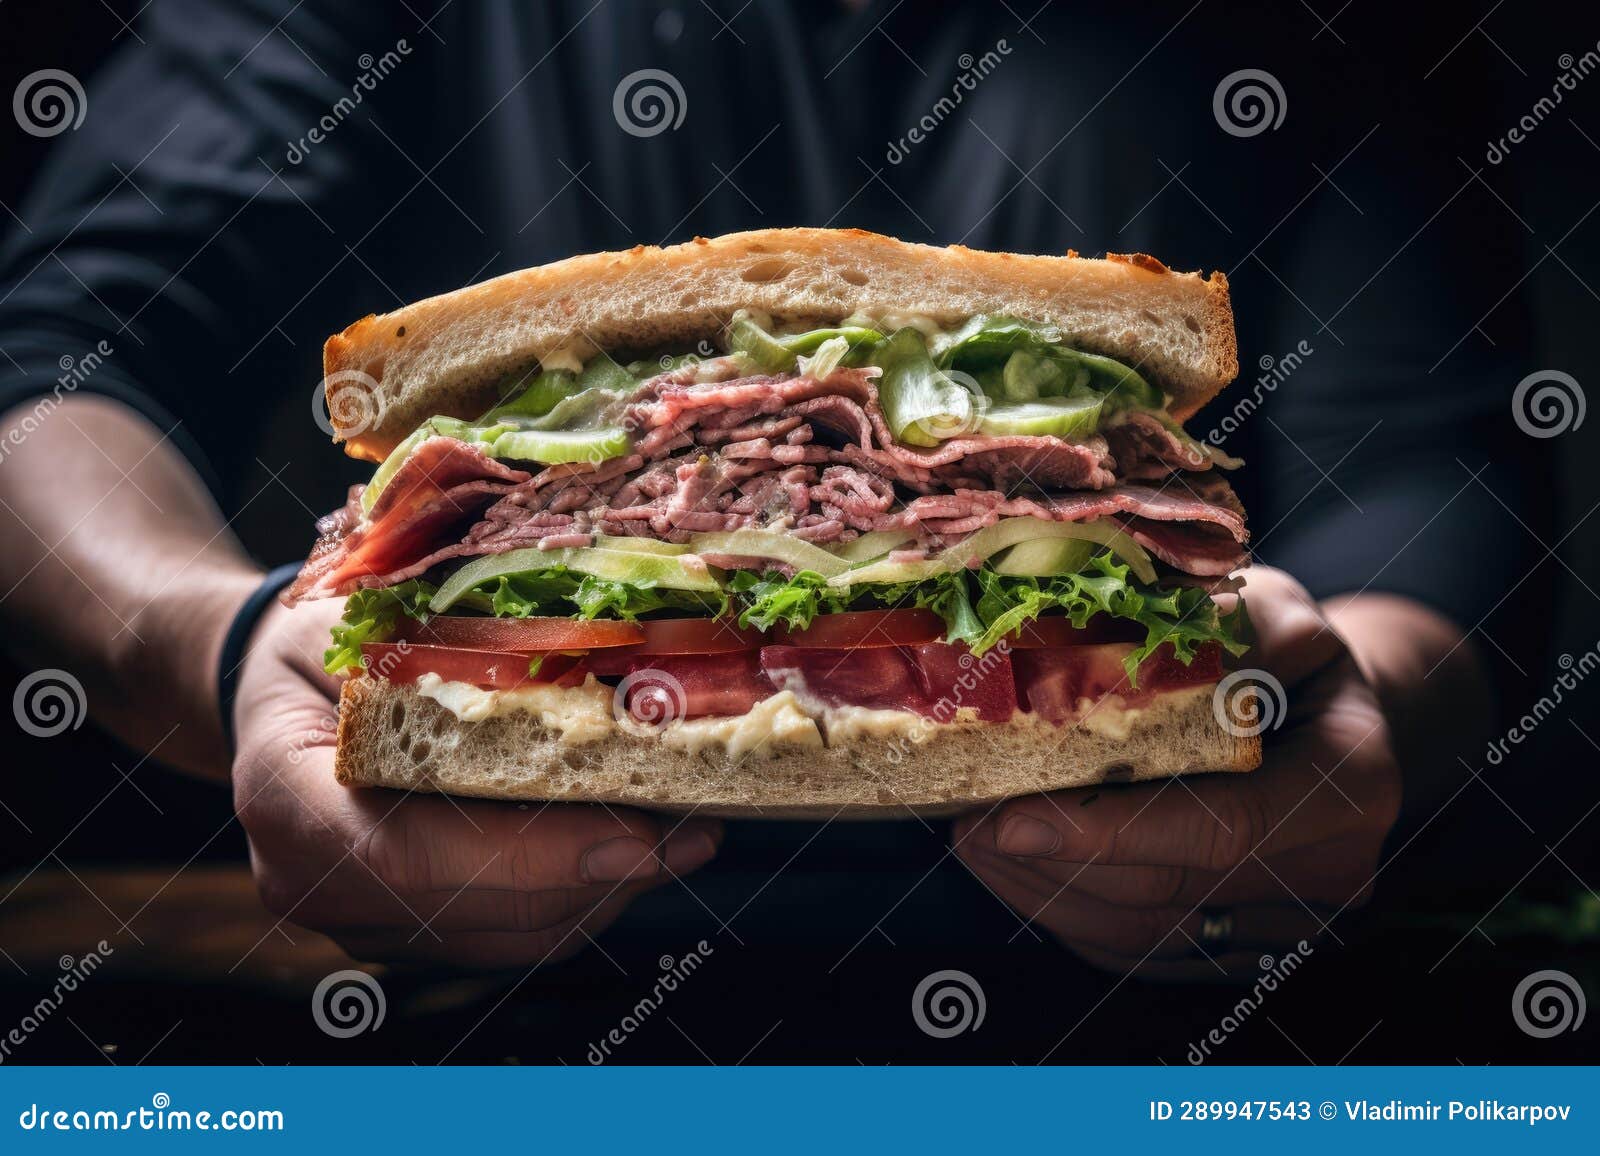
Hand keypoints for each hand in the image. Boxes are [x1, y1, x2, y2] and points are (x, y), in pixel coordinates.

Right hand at [231, 598, 721, 967]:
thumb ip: (464, 648)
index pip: (409, 858)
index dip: (531, 859)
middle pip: (473, 911)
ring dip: (605, 893)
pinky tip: (640, 851)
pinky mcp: (400, 929)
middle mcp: (306, 876)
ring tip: (688, 838)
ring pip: (502, 937)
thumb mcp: (377, 611)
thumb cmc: (328, 634)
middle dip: (599, 876)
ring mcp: (353, 916)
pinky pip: (503, 936)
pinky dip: (579, 899)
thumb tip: (617, 657)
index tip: (638, 835)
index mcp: (283, 789)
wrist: (276, 683)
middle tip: (697, 832)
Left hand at [952, 566, 1402, 978]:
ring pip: (1138, 932)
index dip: (1111, 830)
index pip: (1221, 827)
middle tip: (962, 816)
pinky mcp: (1239, 950)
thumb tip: (1125, 634)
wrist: (1326, 716)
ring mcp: (1288, 925)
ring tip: (969, 835)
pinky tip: (1012, 866)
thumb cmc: (1289, 654)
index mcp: (1354, 784)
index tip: (1015, 816)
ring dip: (1040, 889)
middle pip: (1164, 890)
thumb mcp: (1274, 611)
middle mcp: (1334, 872)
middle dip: (1049, 859)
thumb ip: (1221, 625)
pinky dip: (1063, 913)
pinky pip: (1137, 952)